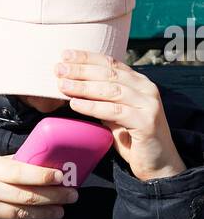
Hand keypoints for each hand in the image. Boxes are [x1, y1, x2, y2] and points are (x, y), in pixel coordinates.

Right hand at [0, 156, 77, 218]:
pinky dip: (39, 216)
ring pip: (23, 210)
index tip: (60, 177)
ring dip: (48, 209)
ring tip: (64, 206)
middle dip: (52, 195)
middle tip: (72, 194)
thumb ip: (25, 163)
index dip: (40, 175)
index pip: (19, 172)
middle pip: (24, 194)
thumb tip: (57, 162)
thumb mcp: (4, 163)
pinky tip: (53, 213)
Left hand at [54, 50, 185, 181]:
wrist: (159, 164)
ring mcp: (148, 105)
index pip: (111, 63)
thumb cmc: (133, 138)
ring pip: (111, 90)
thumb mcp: (116, 114)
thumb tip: (73, 86)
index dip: (88, 58)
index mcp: (139, 82)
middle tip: (59, 69)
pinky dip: (93, 107)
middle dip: (82, 70)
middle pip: (109, 74)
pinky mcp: (146, 122)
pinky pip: (115, 111)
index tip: (66, 54)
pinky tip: (75, 104)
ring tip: (62, 85)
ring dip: (84, 87)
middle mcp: (146, 89)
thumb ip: (103, 100)